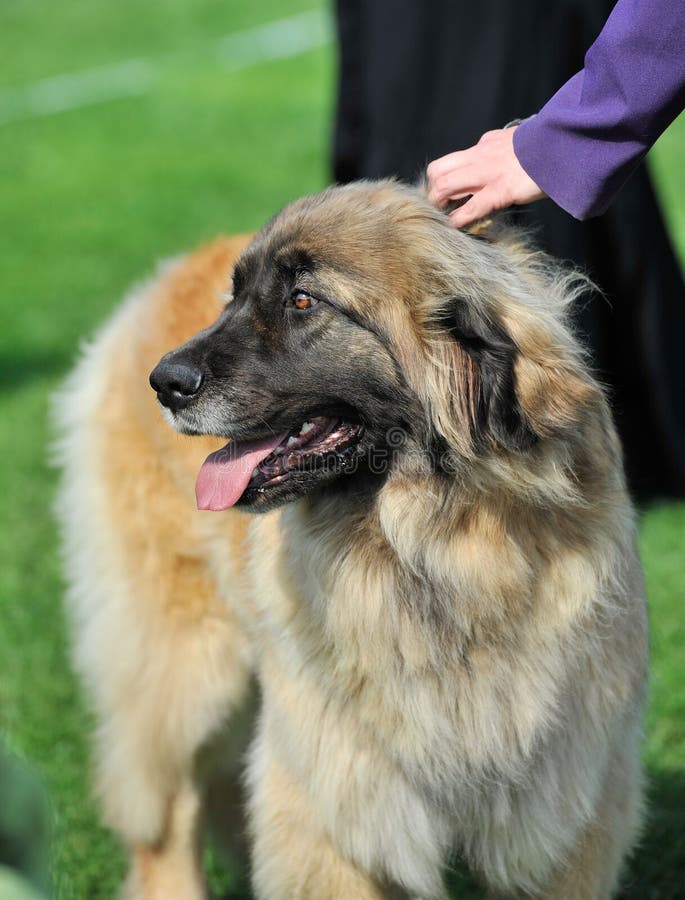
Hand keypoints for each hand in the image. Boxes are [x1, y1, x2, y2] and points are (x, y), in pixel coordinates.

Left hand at [426, 127, 545, 227]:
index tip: (443, 193)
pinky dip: (458, 219)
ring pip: (446, 185)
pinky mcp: (501, 189)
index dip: (442, 178)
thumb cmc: (548, 147)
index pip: (453, 160)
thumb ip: (503, 152)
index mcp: (487, 144)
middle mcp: (481, 155)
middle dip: (432, 191)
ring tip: (439, 218)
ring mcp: (488, 172)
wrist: (565, 144)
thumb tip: (499, 163)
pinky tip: (454, 226)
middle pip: (439, 170)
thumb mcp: (519, 143)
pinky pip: (471, 206)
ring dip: (438, 204)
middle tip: (435, 208)